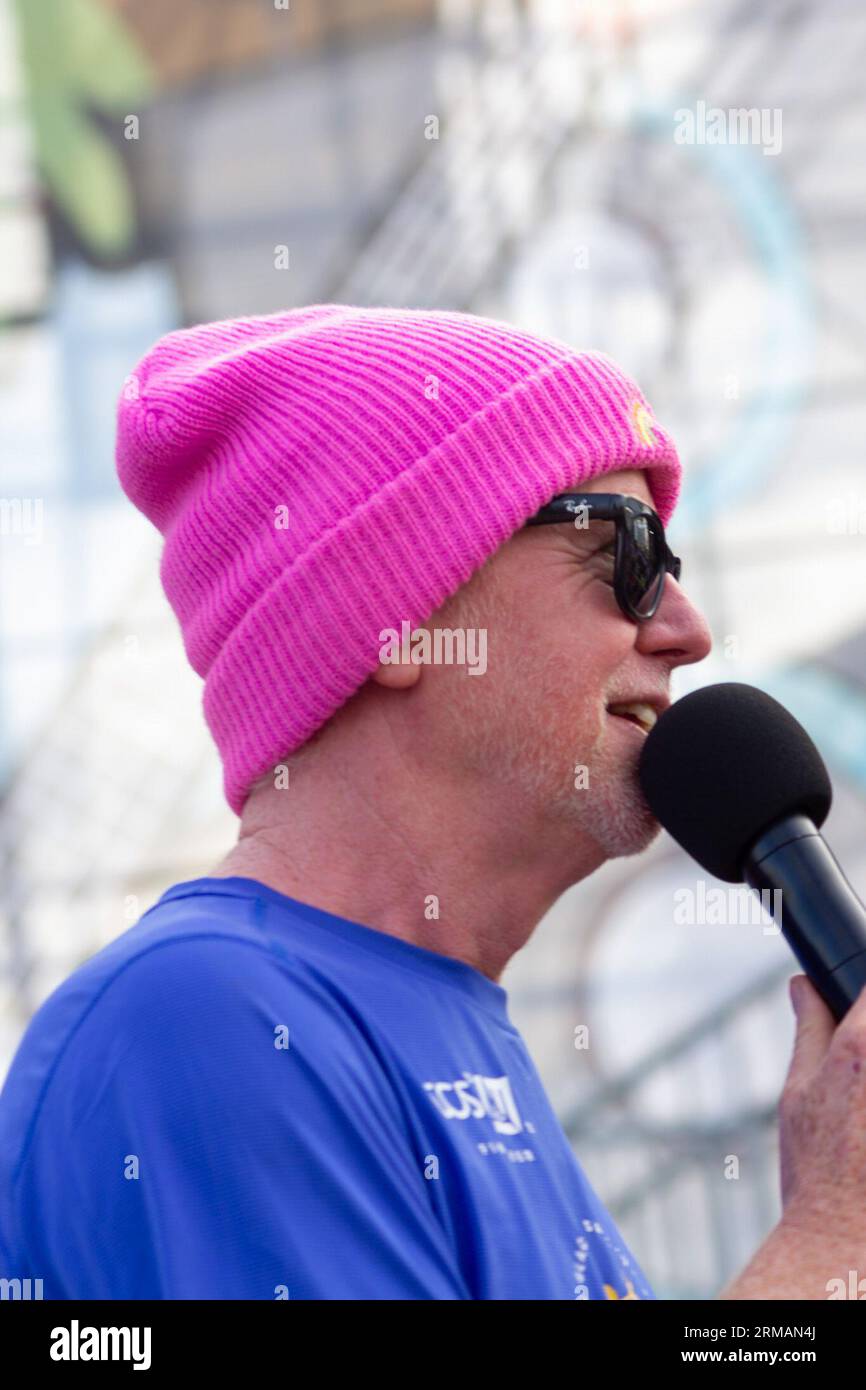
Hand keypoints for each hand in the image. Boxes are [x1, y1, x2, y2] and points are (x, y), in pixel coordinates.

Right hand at [718, 974, 865, 1297]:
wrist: (845, 1245)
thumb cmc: (816, 1174)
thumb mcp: (797, 1095)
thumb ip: (809, 1030)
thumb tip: (802, 985)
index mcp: (860, 1047)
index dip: (861, 994)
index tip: (858, 1010)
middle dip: (865, 1039)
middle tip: (856, 1088)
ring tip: (861, 1117)